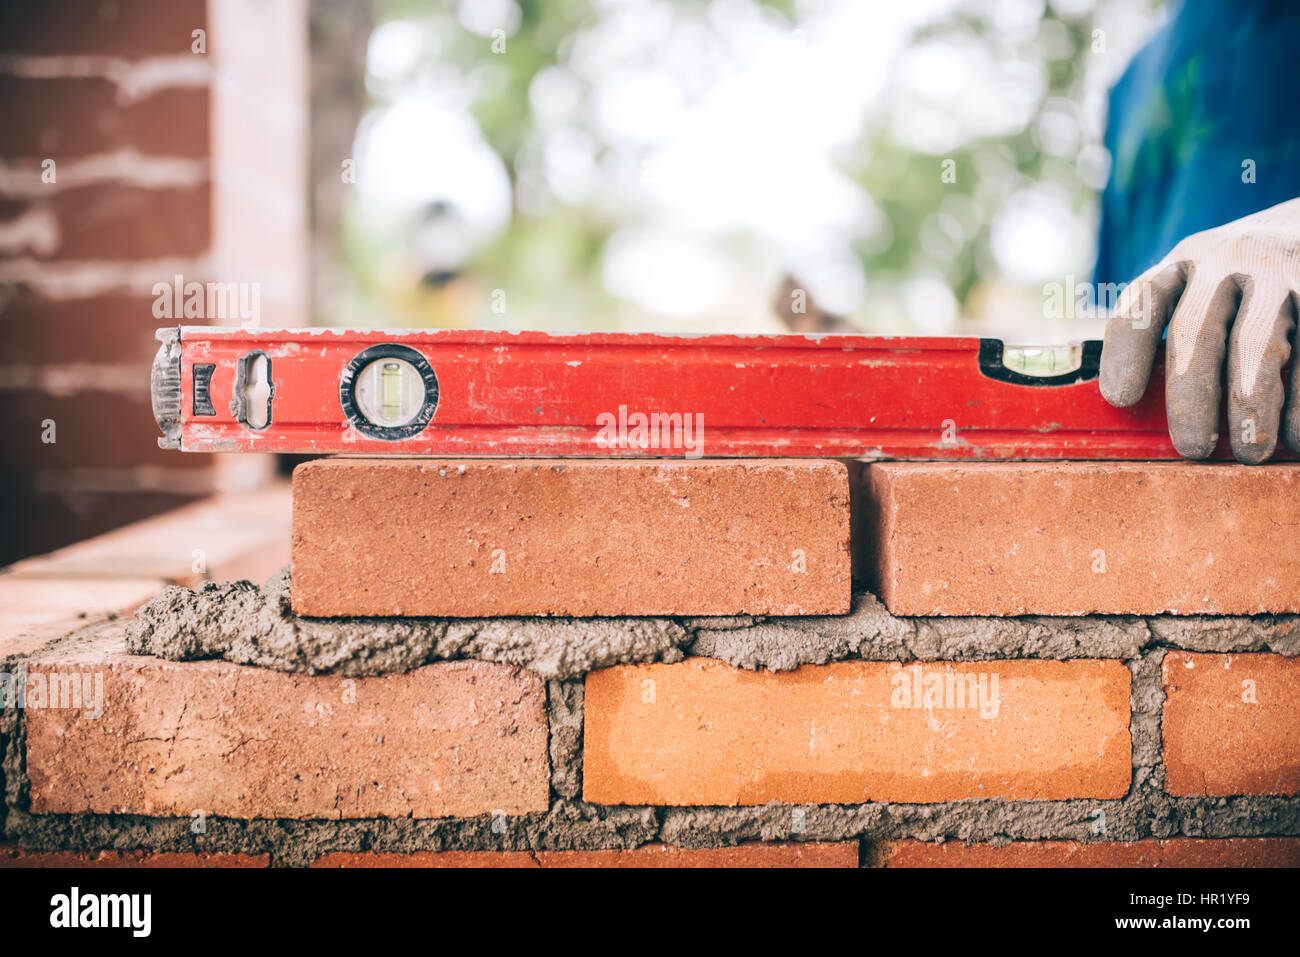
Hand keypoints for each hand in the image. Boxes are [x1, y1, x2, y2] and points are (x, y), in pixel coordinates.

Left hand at [1099, 198, 1299, 462]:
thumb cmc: (1256, 285)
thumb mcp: (1212, 288)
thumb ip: (1184, 338)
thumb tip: (1145, 415)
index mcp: (1185, 263)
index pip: (1143, 302)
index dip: (1126, 351)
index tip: (1120, 400)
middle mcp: (1229, 257)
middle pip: (1194, 331)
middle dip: (1190, 396)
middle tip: (1192, 449)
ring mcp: (1281, 266)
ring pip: (1255, 342)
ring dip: (1249, 404)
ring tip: (1250, 453)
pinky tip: (1296, 435)